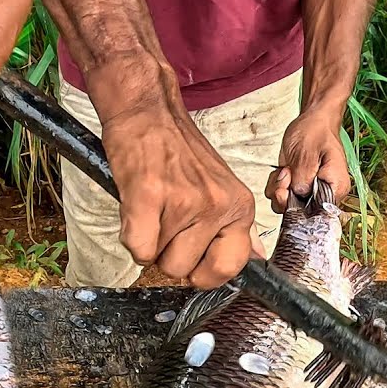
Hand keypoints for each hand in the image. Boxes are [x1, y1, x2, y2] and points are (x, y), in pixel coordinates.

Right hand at [102, 107, 259, 287]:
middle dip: (169, 255)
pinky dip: (130, 236)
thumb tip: (256, 259)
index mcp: (239, 206)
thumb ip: (238, 227)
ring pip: (158, 261)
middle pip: (186, 271)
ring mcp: (184, 201)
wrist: (148, 114)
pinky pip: (137, 249)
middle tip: (166, 221)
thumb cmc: (179, 152)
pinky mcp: (149, 197)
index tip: (194, 261)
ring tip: (153, 210)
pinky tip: (137, 210)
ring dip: (149, 243)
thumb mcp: (223, 187)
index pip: (232, 266)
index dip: (206, 273)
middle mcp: (216, 205)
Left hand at [266, 106, 350, 211]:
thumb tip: (296, 196)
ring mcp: (310, 192)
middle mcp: (324, 195)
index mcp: (335, 189)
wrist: (313, 119)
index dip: (299, 206)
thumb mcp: (307, 153)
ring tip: (287, 168)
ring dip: (279, 189)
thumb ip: (303, 178)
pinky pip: (280, 196)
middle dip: (285, 196)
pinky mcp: (298, 188)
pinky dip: (276, 185)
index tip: (291, 186)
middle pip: (299, 214)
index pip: (317, 215)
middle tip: (287, 173)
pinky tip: (284, 169)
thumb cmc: (316, 132)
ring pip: (286, 207)